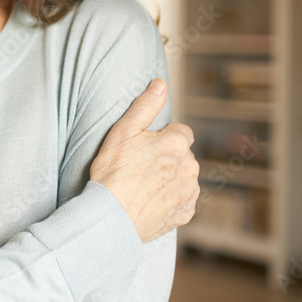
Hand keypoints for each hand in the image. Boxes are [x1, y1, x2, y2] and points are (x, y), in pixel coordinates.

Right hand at [89, 78, 198, 241]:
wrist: (111, 216)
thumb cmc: (112, 172)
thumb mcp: (123, 131)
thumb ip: (145, 106)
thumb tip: (161, 84)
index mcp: (177, 143)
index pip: (181, 132)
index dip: (162, 138)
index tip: (145, 148)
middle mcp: (190, 167)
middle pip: (183, 155)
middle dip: (167, 158)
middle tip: (140, 167)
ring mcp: (189, 192)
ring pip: (184, 178)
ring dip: (170, 178)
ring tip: (143, 186)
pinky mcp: (185, 213)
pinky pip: (182, 201)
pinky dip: (170, 200)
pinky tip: (150, 201)